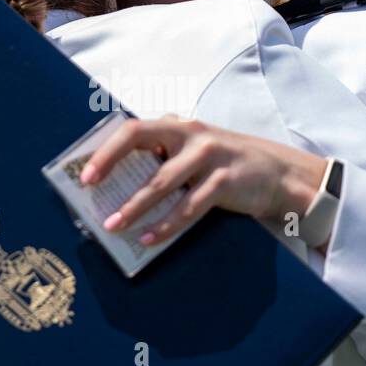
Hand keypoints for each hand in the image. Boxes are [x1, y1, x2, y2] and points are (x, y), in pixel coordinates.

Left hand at [78, 115, 326, 246]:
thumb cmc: (226, 164)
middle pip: (139, 139)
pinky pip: (187, 207)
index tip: (86, 173)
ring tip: (114, 225)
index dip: (106, 149)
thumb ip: (165, 156)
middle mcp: (190, 134)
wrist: (279, 173)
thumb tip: (120, 184)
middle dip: (109, 162)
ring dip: (134, 206)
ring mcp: (208, 156)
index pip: (133, 130)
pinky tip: (149, 239)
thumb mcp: (195, 151)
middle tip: (90, 190)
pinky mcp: (223, 181)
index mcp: (178, 126)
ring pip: (161, 182)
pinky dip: (166, 225)